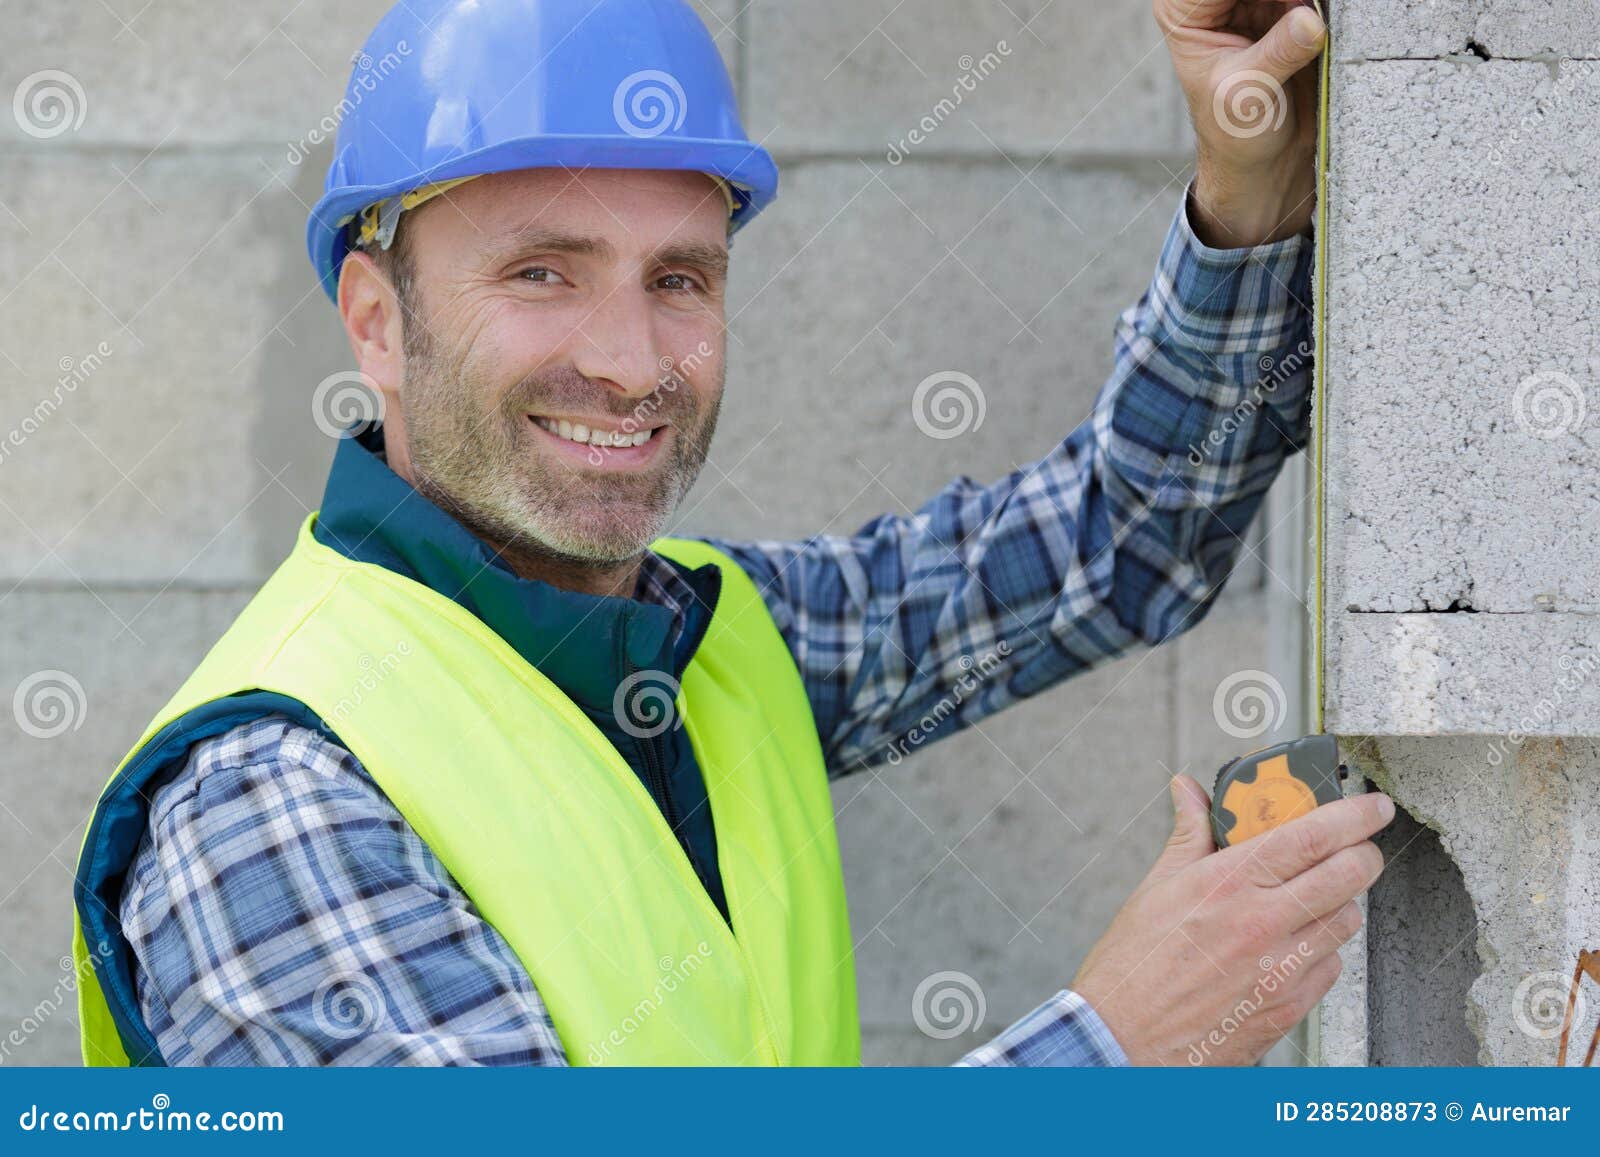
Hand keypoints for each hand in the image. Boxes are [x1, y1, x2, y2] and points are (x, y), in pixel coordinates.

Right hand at [1072, 774, 1391, 1065]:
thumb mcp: (1157, 887)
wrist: (1123, 1039)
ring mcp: (1281, 970)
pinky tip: (1292, 946)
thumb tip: (1189, 792)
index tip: (1372, 807)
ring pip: (1347, 921)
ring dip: (1341, 902)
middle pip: (1350, 875)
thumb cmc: (1133, 967)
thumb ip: (1189, 834)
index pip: (1312, 835)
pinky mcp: (1288, 1007)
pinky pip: (1331, 968)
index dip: (1355, 815)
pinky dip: (1323, 950)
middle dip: (1364, 854)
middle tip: (1356, 848)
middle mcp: (1262, 924)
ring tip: (1312, 898)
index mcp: (1228, 883)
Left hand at [1154, 0, 1326, 246]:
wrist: (1264, 159)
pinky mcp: (1289, 3)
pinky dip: (1324, 3)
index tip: (1294, 6)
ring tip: (1323, 16)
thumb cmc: (1236, 133)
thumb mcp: (1249, 94)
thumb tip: (1311, 21)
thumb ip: (1278, 53)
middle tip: (1311, 10)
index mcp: (1184, 11)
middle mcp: (1213, 0)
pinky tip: (1329, 18)